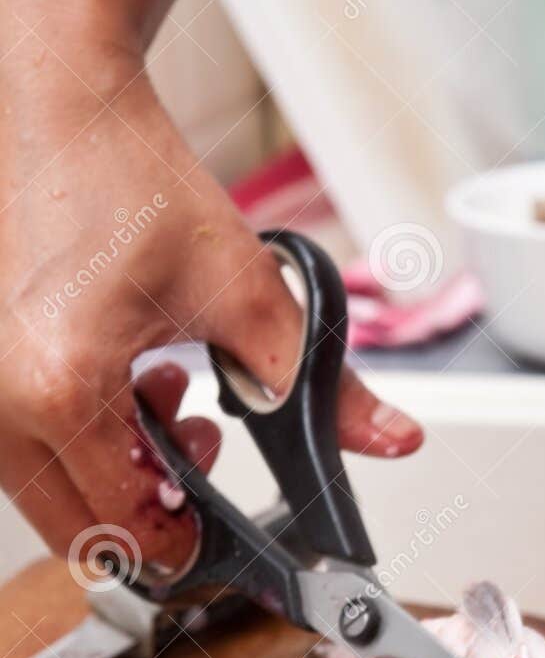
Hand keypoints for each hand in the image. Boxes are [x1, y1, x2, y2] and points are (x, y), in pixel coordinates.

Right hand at [0, 52, 419, 577]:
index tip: (232, 536)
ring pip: (61, 501)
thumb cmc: (134, 182)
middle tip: (205, 458)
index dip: (193, 547)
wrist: (69, 110)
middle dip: (158, 517)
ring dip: (129, 480)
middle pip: (87, 536)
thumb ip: (326, 386)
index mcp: (61, 389)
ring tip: (177, 406)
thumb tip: (393, 440)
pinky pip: (38, 455)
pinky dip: (97, 446)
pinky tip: (141, 388)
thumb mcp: (252, 295)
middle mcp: (4, 399)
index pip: (129, 530)